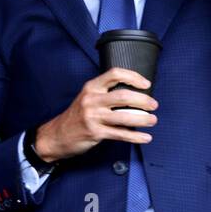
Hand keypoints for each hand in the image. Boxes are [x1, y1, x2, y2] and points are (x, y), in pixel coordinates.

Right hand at [34, 67, 157, 161]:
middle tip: (154, 105)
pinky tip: (144, 137)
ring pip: (124, 117)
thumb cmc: (77, 116)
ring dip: (142, 119)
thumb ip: (106, 94)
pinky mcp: (95, 132)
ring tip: (152, 120)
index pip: (115, 74)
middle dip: (143, 101)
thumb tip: (134, 94)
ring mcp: (93, 117)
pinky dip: (135, 136)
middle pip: (123, 96)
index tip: (146, 84)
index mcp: (92, 87)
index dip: (133, 77)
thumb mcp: (88, 98)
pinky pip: (120, 134)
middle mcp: (92, 100)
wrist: (57, 135)